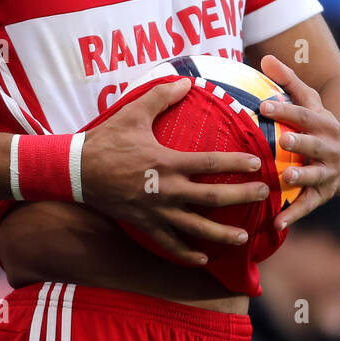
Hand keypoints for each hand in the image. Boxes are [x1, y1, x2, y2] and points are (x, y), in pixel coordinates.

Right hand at [80, 77, 271, 266]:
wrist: (75, 170)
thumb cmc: (106, 139)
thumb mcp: (134, 112)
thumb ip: (162, 96)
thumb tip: (187, 81)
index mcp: (167, 162)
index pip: (211, 164)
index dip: (237, 164)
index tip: (257, 164)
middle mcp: (166, 190)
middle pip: (212, 198)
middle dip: (241, 197)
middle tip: (264, 195)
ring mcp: (155, 211)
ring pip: (195, 228)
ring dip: (222, 234)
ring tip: (244, 237)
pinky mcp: (143, 224)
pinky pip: (168, 244)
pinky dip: (186, 253)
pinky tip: (203, 259)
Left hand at [258, 54, 339, 228]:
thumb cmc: (321, 125)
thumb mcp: (311, 101)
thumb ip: (289, 81)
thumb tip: (265, 58)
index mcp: (324, 123)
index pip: (303, 114)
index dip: (285, 111)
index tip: (264, 106)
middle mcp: (329, 147)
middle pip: (314, 144)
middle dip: (300, 143)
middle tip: (283, 141)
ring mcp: (328, 172)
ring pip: (315, 175)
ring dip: (302, 177)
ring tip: (286, 178)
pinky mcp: (324, 194)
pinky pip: (309, 205)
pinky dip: (294, 214)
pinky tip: (277, 223)